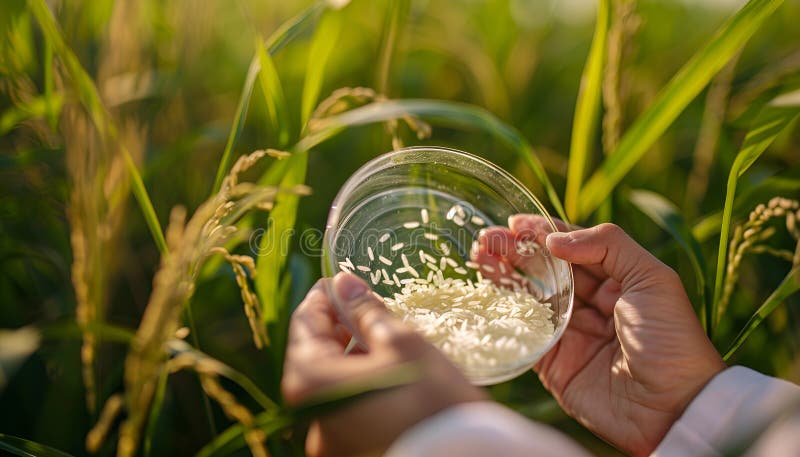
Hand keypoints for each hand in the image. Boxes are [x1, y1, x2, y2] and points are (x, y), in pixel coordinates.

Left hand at [282, 272, 486, 456]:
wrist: (463, 456)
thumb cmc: (432, 400)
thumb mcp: (401, 344)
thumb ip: (366, 311)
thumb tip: (344, 283)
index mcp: (311, 384)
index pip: (305, 323)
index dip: (325, 296)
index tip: (344, 281)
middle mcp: (312, 416)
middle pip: (317, 355)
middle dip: (342, 328)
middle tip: (371, 308)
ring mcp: (330, 439)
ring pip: (335, 384)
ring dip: (354, 358)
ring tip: (388, 342)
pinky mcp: (350, 452)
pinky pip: (348, 408)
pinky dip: (363, 387)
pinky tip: (391, 375)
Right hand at [475, 217, 725, 455]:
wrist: (670, 408)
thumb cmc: (670, 340)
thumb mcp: (652, 279)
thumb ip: (608, 246)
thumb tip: (554, 239)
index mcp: (617, 281)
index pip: (573, 249)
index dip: (545, 233)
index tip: (517, 223)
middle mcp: (590, 304)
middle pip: (546, 270)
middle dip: (517, 251)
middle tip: (489, 238)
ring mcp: (569, 333)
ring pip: (529, 296)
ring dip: (504, 275)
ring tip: (480, 257)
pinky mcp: (552, 362)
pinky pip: (524, 332)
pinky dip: (505, 311)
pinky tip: (488, 291)